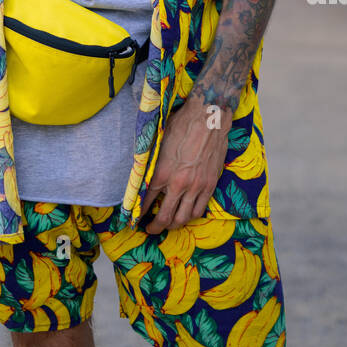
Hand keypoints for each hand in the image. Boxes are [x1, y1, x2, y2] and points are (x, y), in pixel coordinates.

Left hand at [142, 97, 232, 232]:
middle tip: (150, 230)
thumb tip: (143, 172)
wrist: (209, 117)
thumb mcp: (159, 141)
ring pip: (183, 218)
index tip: (135, 218)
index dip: (139, 212)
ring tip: (168, 224)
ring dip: (173, 224)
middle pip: (165, 216)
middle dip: (155, 227)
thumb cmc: (182, 124)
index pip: (146, 200)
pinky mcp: (210, 185)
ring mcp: (196, 186)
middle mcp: (179, 184)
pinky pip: (199, 209)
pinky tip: (185, 214)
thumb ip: (152, 161)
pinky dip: (190, 216)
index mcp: (162, 172)